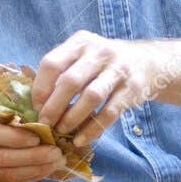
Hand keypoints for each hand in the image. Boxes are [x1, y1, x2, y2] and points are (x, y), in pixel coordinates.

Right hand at [0, 107, 63, 181]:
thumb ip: (9, 109)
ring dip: (34, 169)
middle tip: (56, 152)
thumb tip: (42, 114)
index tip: (38, 137)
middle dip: (32, 156)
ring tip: (55, 162)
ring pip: (4, 174)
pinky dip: (28, 178)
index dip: (15, 138)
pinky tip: (44, 171)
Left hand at [32, 30, 155, 145]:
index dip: (40, 88)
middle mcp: (99, 52)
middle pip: (70, 81)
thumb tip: (34, 103)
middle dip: (54, 106)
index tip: (36, 108)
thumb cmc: (103, 63)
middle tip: (45, 124)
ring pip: (91, 96)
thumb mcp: (83, 55)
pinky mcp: (132, 89)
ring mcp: (118, 69)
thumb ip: (61, 71)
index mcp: (80, 42)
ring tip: (62, 131)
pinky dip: (93, 128)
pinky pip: (110, 112)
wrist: (146, 61)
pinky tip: (81, 139)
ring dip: (73, 117)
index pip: (52, 63)